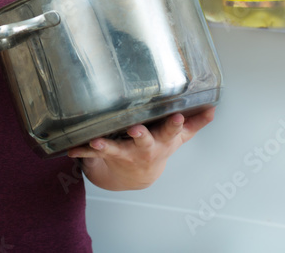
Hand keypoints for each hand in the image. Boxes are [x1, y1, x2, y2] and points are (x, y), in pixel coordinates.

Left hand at [66, 107, 215, 191]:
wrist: (135, 177)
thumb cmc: (157, 149)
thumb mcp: (177, 138)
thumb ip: (194, 123)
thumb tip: (213, 107)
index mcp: (162, 141)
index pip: (172, 131)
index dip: (175, 123)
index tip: (176, 115)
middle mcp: (144, 149)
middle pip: (144, 142)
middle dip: (141, 135)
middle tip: (136, 129)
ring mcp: (124, 154)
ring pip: (115, 149)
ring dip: (105, 145)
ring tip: (96, 141)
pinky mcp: (106, 157)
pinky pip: (91, 154)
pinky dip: (81, 151)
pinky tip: (71, 148)